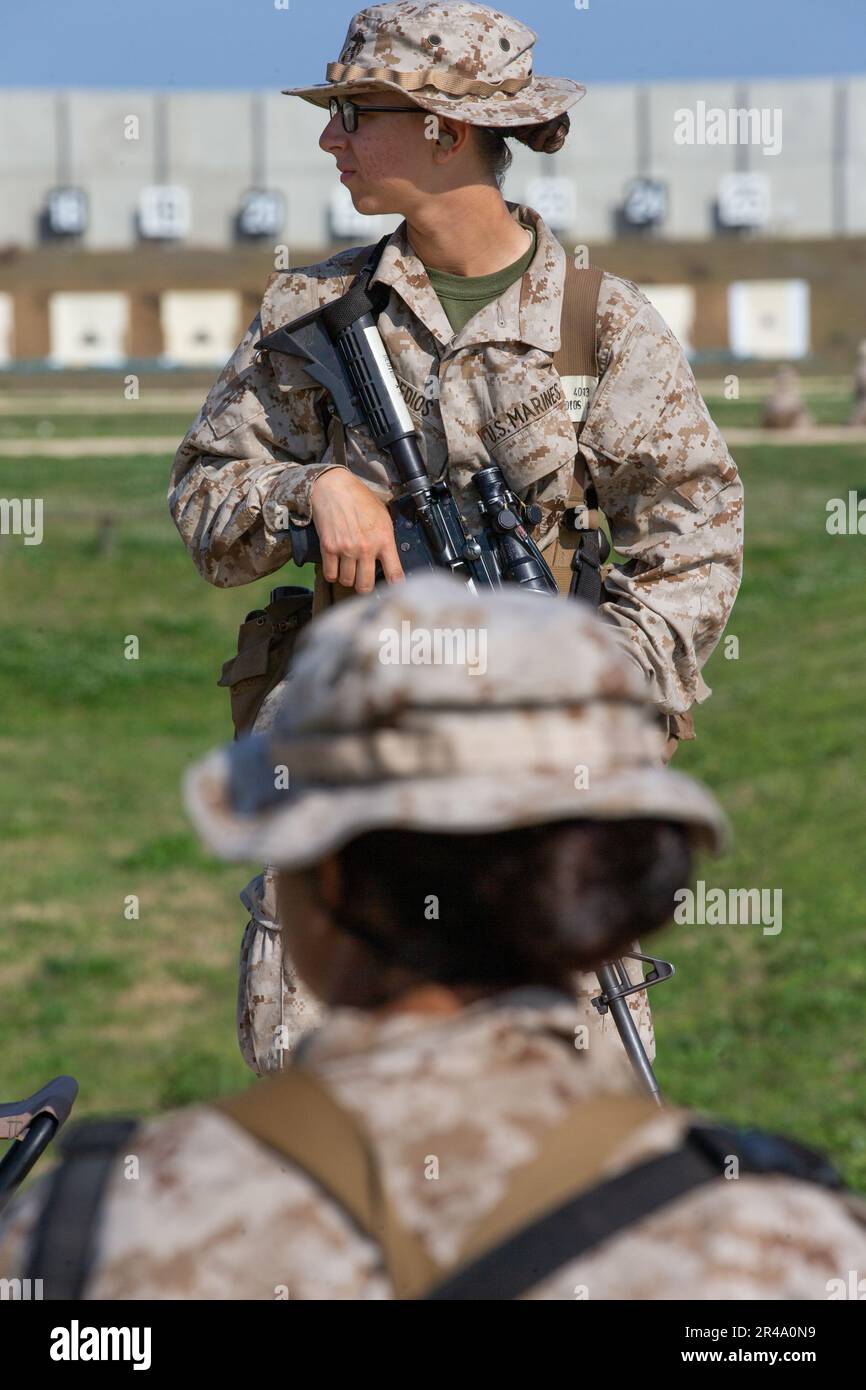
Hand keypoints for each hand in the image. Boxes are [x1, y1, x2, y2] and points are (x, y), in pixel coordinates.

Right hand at [310, 468, 404, 592]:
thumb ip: (386, 539)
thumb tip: (390, 559)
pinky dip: (333, 574)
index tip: (395, 592)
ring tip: (349, 569)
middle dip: (364, 587)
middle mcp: (366, 547)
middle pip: (365, 585)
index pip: (394, 573)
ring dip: (347, 578)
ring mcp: (346, 549)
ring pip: (347, 581)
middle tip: (363, 581)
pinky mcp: (329, 548)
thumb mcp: (383, 516)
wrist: (335, 488)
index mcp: (384, 539)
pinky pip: (330, 574)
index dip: (396, 587)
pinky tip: (336, 566)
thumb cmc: (360, 499)